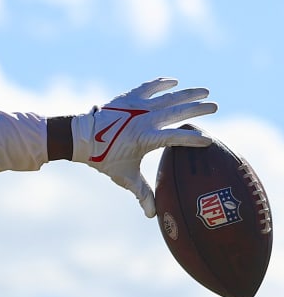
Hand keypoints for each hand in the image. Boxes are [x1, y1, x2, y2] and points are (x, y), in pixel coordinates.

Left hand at [70, 77, 216, 217]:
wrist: (80, 138)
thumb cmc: (104, 158)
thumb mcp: (124, 176)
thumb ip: (141, 193)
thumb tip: (152, 215)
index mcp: (145, 138)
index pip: (174, 138)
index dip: (191, 139)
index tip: (208, 141)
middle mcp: (143, 119)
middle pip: (177, 112)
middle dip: (198, 109)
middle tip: (215, 106)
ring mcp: (136, 106)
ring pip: (167, 97)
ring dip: (187, 93)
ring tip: (205, 91)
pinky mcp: (127, 98)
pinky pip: (148, 87)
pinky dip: (161, 83)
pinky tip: (174, 81)